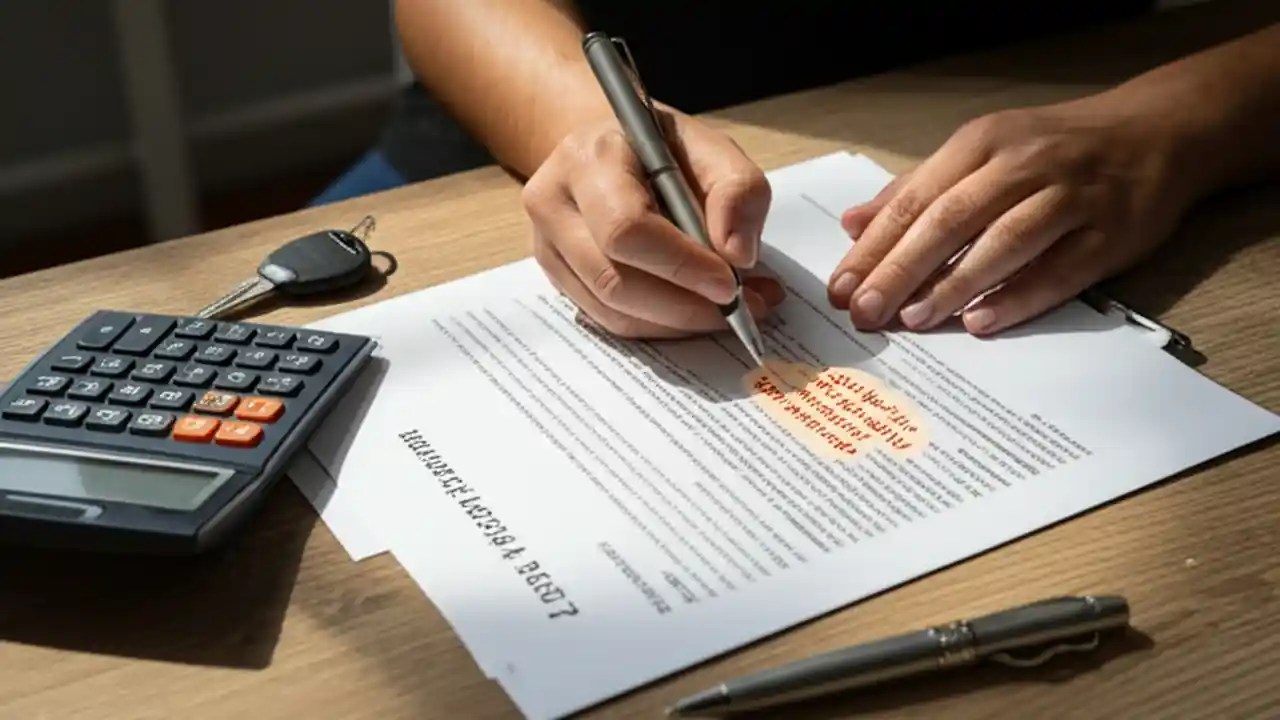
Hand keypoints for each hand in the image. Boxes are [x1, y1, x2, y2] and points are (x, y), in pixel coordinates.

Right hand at [522, 107, 784, 337]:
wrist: (606, 149)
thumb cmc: (660, 148)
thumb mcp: (711, 147)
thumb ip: (736, 189)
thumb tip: (738, 256)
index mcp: (590, 159)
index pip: (626, 229)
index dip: (680, 265)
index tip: (731, 285)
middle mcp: (553, 203)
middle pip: (613, 280)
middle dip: (683, 306)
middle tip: (740, 310)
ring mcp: (546, 245)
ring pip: (610, 310)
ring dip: (675, 323)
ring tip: (725, 312)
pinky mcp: (555, 277)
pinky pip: (608, 320)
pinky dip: (658, 325)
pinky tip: (692, 311)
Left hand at [827, 97, 1198, 334]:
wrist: (1155, 134)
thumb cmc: (1053, 148)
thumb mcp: (982, 151)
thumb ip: (917, 188)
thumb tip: (853, 224)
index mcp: (983, 143)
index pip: (916, 200)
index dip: (876, 246)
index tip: (842, 287)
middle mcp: (1025, 164)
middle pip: (951, 221)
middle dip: (901, 269)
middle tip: (865, 312)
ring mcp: (1071, 197)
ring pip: (1004, 243)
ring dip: (954, 284)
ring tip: (913, 319)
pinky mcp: (1111, 233)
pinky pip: (1059, 270)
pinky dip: (1019, 296)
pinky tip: (981, 322)